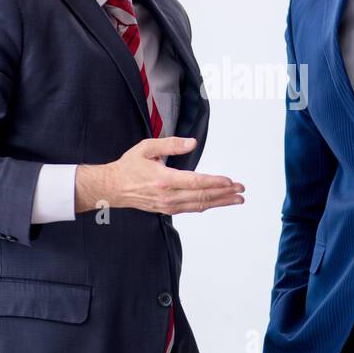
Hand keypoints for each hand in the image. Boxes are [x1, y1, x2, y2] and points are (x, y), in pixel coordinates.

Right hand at [75, 137, 244, 214]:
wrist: (112, 188)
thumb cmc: (129, 166)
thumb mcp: (147, 148)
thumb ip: (170, 144)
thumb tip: (192, 143)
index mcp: (163, 179)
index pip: (195, 182)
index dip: (215, 182)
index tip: (230, 181)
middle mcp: (167, 196)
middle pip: (202, 196)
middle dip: (225, 194)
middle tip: (241, 190)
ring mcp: (168, 205)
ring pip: (199, 205)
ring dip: (220, 202)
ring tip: (236, 199)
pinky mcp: (167, 209)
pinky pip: (191, 208)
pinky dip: (207, 205)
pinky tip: (218, 202)